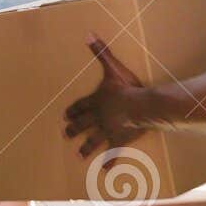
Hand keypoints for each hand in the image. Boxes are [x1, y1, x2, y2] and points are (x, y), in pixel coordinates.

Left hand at [64, 34, 147, 158]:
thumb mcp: (112, 67)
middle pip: (83, 124)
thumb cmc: (127, 87)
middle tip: (66, 134)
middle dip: (74, 129)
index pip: (80, 106)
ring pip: (93, 140)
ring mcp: (108, 130)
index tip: (65, 116)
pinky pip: (113, 153)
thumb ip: (100, 52)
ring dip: (86, 147)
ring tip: (79, 154)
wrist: (140, 106)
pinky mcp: (120, 139)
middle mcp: (98, 118)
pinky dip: (109, 161)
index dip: (72, 110)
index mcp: (95, 101)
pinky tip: (105, 170)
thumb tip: (88, 34)